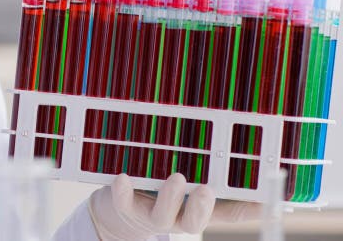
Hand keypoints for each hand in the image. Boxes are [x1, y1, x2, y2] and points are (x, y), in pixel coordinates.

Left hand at [88, 173, 260, 239]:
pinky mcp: (125, 207)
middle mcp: (177, 216)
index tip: (266, 203)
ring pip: (163, 215)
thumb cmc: (157, 189)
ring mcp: (151, 214)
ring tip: (177, 178)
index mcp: (196, 209)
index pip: (227, 214)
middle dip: (203, 208)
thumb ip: (210, 173)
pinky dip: (124, 191)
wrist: (116, 212)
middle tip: (208, 190)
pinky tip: (123, 177)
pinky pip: (124, 203)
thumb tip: (247, 160)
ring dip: (171, 197)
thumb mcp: (186, 185)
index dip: (248, 211)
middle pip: (194, 222)